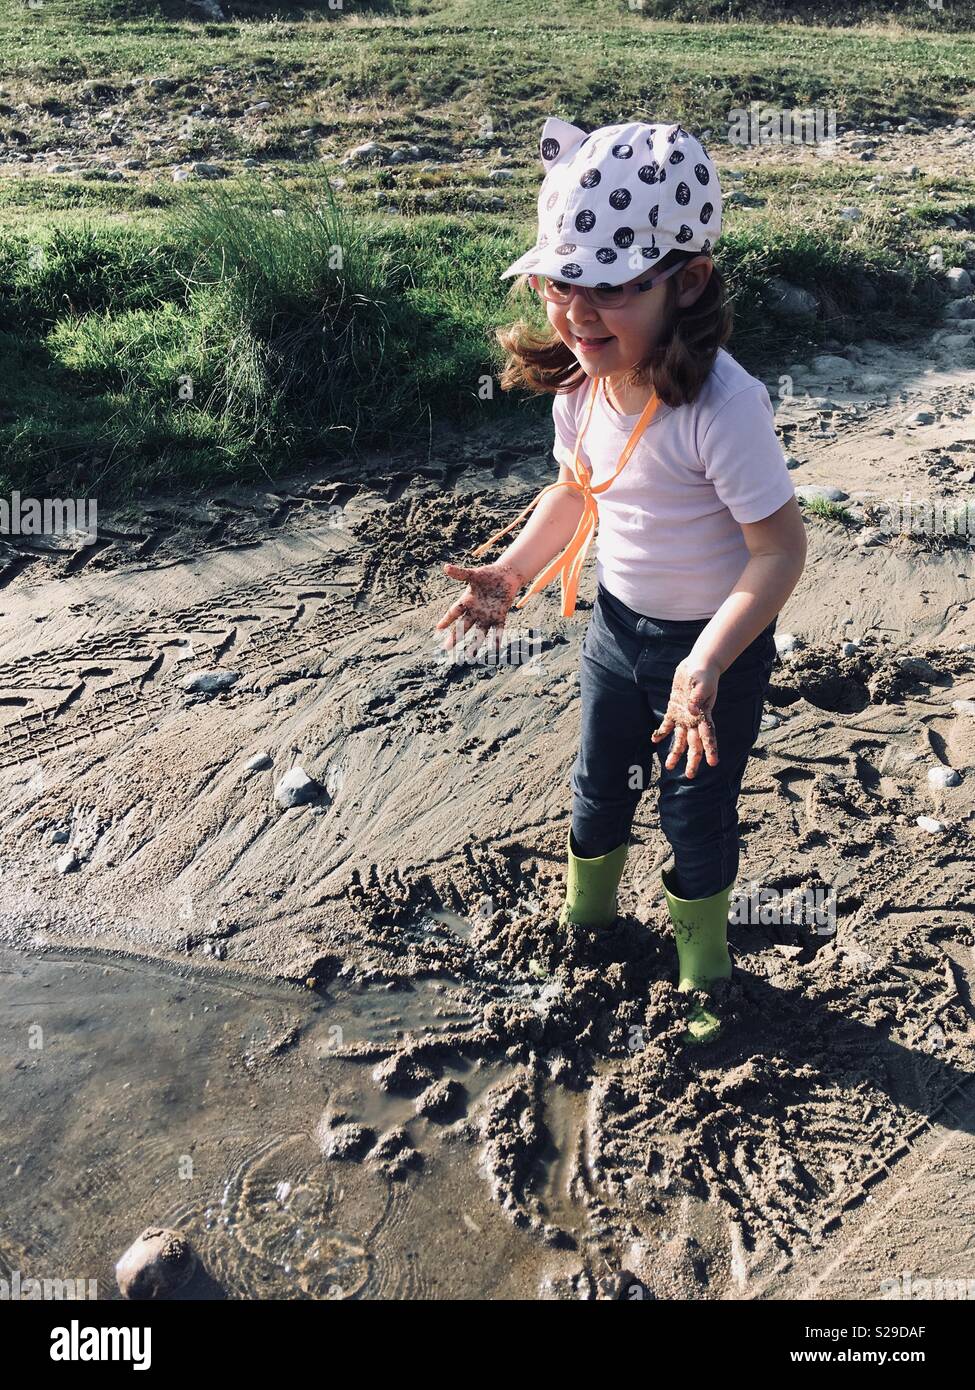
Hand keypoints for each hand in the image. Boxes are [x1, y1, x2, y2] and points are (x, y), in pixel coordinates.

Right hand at [435, 560, 522, 654]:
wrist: (505, 576)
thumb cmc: (488, 575)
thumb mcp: (473, 574)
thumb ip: (460, 573)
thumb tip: (445, 567)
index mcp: (467, 601)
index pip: (454, 612)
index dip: (446, 620)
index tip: (438, 628)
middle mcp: (475, 611)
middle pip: (463, 626)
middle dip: (455, 637)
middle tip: (446, 648)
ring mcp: (487, 615)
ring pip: (479, 632)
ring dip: (475, 643)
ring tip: (470, 655)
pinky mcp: (499, 616)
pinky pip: (497, 629)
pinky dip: (497, 638)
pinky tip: (495, 648)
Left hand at [651, 656, 720, 777]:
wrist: (699, 664)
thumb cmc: (704, 673)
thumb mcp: (701, 684)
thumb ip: (697, 697)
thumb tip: (691, 710)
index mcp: (703, 715)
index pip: (708, 736)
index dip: (710, 750)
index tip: (713, 763)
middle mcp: (695, 720)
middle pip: (695, 744)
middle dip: (693, 760)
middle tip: (689, 776)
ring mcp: (684, 716)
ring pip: (681, 739)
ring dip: (676, 752)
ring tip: (668, 766)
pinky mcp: (675, 709)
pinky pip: (668, 725)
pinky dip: (662, 733)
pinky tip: (654, 740)